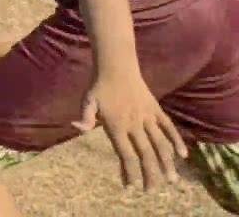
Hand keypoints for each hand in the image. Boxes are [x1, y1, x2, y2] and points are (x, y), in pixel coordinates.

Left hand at [73, 72, 188, 189]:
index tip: (133, 187)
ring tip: (172, 180)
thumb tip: (75, 128)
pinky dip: (176, 140)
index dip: (130, 171)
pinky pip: (169, 127)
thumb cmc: (99, 86)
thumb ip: (85, 118)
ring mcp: (147, 117)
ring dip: (166, 163)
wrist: (117, 67)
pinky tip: (183, 155)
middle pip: (145, 154)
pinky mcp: (156, 110)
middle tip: (152, 191)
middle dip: (149, 174)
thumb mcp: (87, 102)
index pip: (125, 154)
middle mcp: (134, 124)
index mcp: (117, 126)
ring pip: (160, 144)